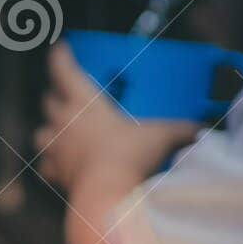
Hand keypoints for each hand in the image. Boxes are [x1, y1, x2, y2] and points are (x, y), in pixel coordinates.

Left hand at [35, 44, 198, 192]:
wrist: (107, 197)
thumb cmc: (131, 158)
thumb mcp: (162, 137)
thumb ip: (182, 130)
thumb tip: (202, 129)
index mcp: (85, 104)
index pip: (65, 71)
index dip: (61, 56)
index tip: (60, 46)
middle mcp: (65, 124)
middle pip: (49, 100)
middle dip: (55, 94)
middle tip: (65, 92)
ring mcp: (57, 150)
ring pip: (40, 132)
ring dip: (49, 129)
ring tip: (60, 130)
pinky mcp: (56, 175)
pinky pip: (47, 166)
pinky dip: (51, 164)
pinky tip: (60, 166)